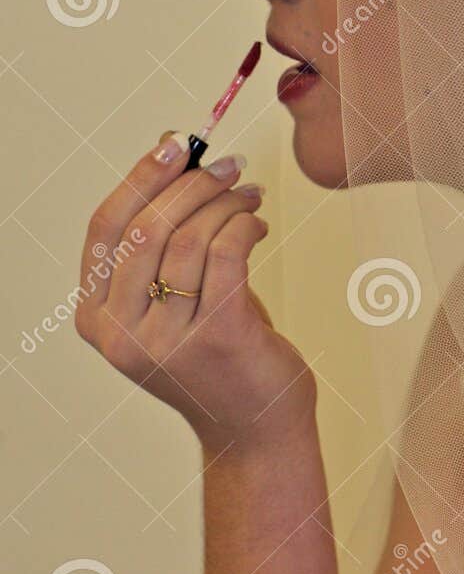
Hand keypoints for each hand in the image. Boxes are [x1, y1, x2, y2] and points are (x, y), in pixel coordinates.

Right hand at [76, 132, 315, 442]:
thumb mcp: (173, 300)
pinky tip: (258, 224)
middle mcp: (121, 334)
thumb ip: (164, 240)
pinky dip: (244, 224)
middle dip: (192, 183)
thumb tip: (172, 152)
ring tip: (251, 198)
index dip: (138, 178)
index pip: (106, 229)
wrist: (254, 430)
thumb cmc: (217, 354)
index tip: (174, 143)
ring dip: (227, 203)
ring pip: (190, 236)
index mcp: (97, 320)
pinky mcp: (217, 336)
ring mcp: (166, 340)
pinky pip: (226, 253)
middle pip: (148, 227)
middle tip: (230, 165)